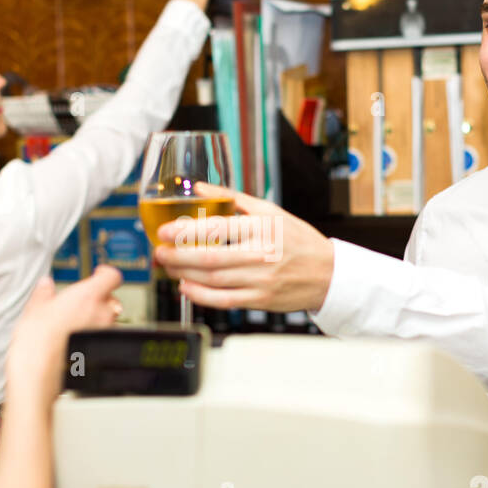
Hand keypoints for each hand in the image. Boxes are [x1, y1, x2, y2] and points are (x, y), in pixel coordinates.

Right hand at [5, 266, 123, 409]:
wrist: (40, 368)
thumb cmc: (39, 338)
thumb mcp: (35, 308)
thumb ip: (44, 293)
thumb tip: (45, 285)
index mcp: (88, 296)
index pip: (113, 277)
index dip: (106, 273)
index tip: (98, 273)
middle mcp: (101, 314)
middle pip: (112, 300)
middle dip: (100, 299)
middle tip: (83, 300)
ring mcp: (103, 333)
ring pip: (108, 320)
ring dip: (97, 318)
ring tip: (76, 322)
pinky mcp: (100, 350)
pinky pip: (101, 338)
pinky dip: (92, 336)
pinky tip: (75, 339)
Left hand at [152, 183, 334, 312]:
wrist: (328, 274)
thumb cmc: (298, 240)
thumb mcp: (270, 211)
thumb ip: (233, 199)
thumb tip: (199, 187)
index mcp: (263, 228)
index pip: (218, 228)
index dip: (186, 231)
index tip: (165, 230)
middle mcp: (261, 254)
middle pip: (210, 258)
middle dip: (178, 256)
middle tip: (159, 251)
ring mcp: (261, 280)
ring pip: (213, 280)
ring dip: (184, 274)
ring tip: (167, 266)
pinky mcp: (261, 300)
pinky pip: (224, 300)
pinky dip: (201, 295)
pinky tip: (186, 286)